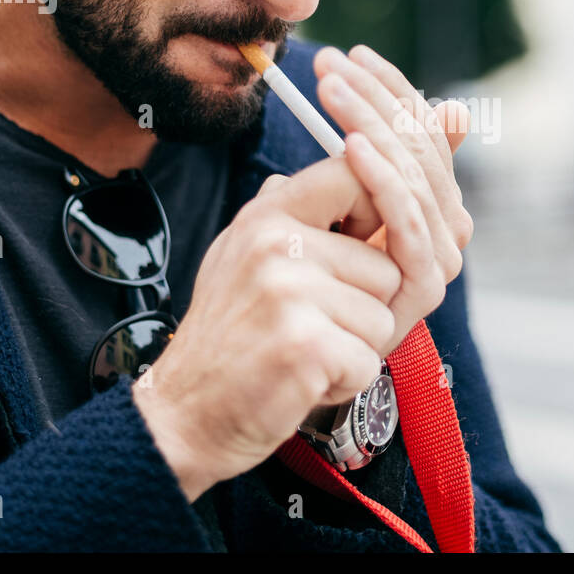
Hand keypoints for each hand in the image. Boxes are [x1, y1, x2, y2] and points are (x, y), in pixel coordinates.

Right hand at [131, 155, 402, 501]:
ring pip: (382, 317)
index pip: (356, 174)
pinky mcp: (302, 344)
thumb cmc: (235, 337)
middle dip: (366, 308)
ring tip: (304, 352)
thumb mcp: (254, 254)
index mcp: (269, 214)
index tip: (365, 247)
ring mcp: (287, 291)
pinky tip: (303, 379)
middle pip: (386, 266)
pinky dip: (345, 381)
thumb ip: (308, 212)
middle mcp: (275, 242)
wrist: (186, 414)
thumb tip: (365, 159)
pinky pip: (367, 360)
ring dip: (355, 347)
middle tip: (315, 327)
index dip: (381, 214)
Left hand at [313, 44, 473, 352]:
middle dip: (375, 100)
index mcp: (431, 200)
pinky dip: (382, 179)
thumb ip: (384, 161)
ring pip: (414, 178)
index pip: (424, 130)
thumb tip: (457, 112)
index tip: (353, 54)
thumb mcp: (339, 202)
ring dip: (372, 127)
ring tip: (333, 94)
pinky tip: (350, 147)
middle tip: (330, 67)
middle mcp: (445, 225)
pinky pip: (408, 222)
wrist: (283, 354)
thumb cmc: (305, 271)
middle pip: (420, 149)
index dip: (391, 89)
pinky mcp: (425, 286)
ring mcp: (439, 257)